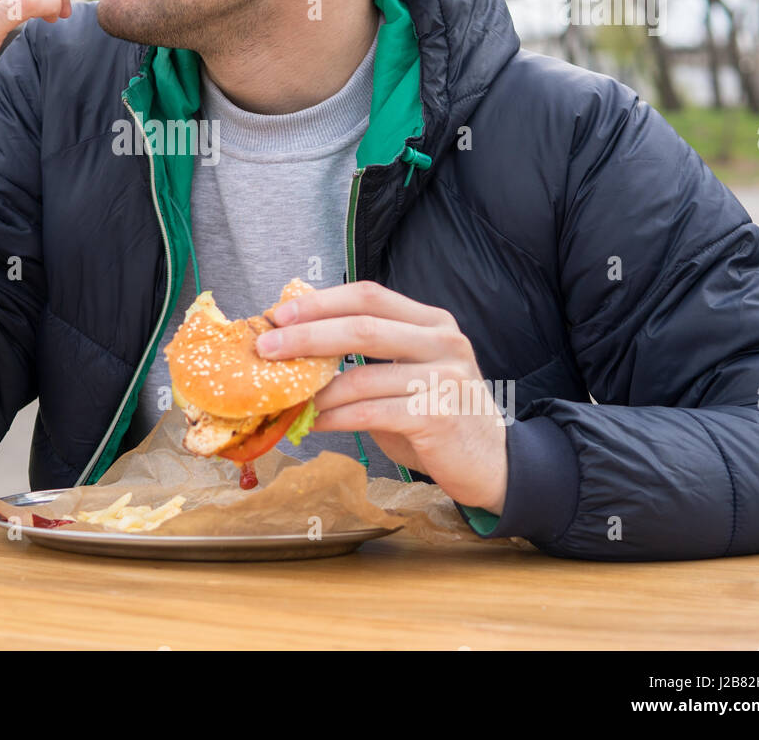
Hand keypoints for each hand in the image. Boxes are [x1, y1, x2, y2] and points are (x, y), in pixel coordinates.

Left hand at [254, 281, 507, 513]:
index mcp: (431, 322)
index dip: (321, 302)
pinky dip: (335, 419)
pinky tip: (313, 423)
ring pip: (363, 376)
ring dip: (316, 389)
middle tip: (265, 347)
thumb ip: (368, 353)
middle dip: (306, 336)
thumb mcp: (407, 371)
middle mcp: (442, 342)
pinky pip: (371, 413)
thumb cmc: (436, 413)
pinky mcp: (438, 416)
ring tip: (286, 397)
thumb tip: (296, 343)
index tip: (278, 314)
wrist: (492, 463)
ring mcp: (444, 378)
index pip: (369, 295)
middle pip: (362, 327)